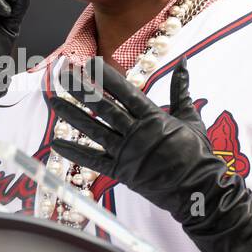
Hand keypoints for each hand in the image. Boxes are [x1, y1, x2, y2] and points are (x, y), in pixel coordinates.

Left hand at [49, 58, 251, 251]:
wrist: (199, 189)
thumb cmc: (198, 153)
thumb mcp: (191, 117)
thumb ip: (181, 89)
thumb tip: (183, 62)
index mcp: (153, 116)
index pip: (124, 91)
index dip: (104, 76)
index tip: (88, 63)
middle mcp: (136, 132)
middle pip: (103, 107)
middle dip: (81, 90)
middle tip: (63, 76)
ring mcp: (127, 153)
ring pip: (94, 131)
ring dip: (71, 116)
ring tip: (53, 101)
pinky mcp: (121, 172)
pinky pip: (94, 161)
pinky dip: (74, 153)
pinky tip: (56, 144)